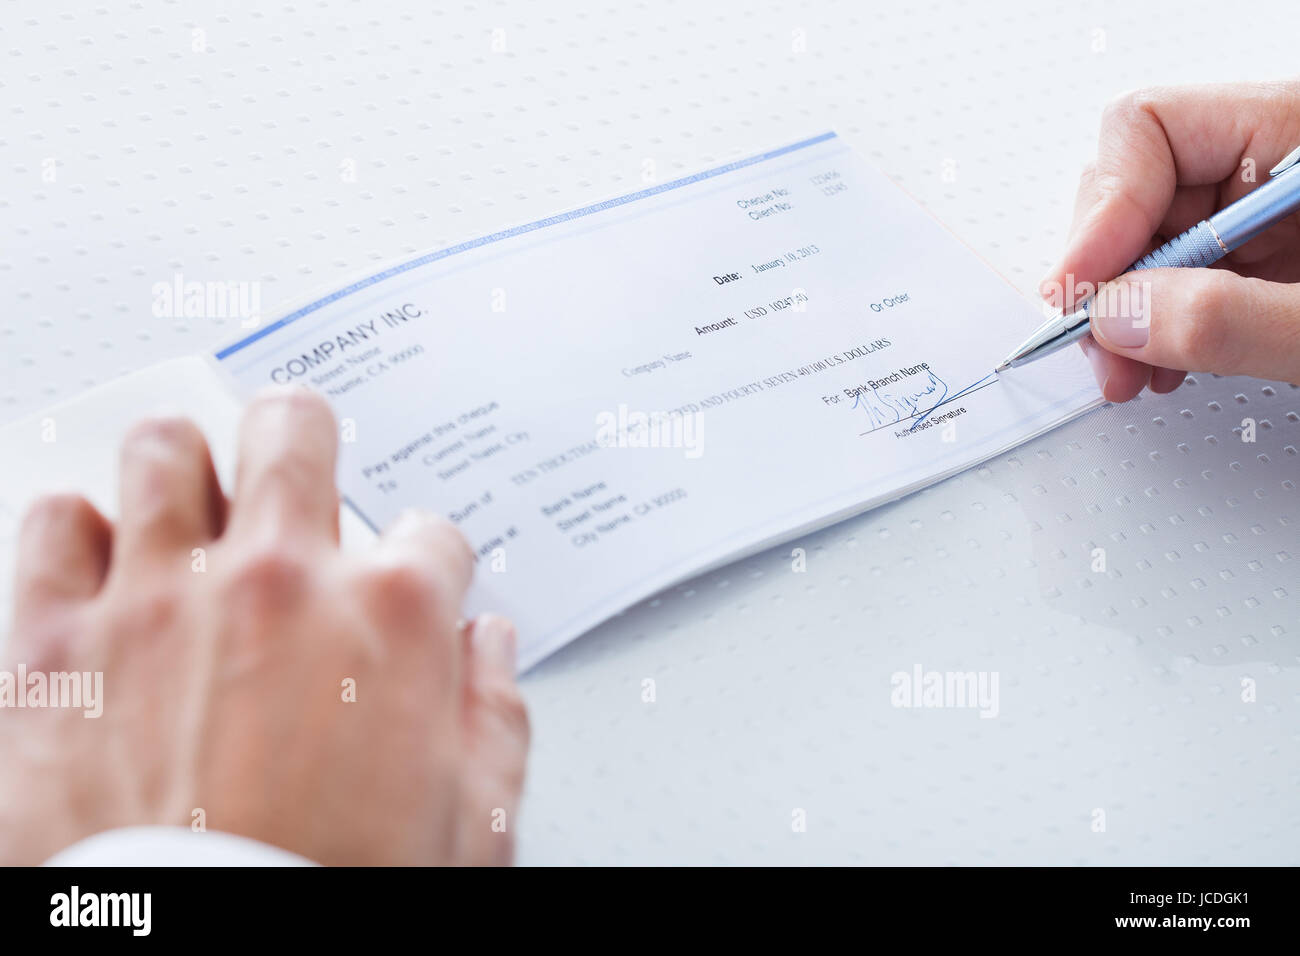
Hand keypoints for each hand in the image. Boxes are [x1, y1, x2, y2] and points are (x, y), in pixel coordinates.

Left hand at [0, 388, 528, 864]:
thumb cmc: (336, 896)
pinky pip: (55, 526)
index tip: (412, 590)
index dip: (428, 563)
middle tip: (296, 459)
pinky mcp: (56, 645)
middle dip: (305, 435)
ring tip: (192, 493)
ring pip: (164, 449)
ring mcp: (160, 600)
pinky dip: (77, 531)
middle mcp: (278, 581)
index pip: (432, 532)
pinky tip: (102, 558)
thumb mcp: (471, 826)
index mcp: (392, 617)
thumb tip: (487, 650)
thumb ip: (493, 716)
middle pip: (295, 431)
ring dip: (186, 464)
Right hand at [1042, 81, 1299, 400]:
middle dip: (1105, 277)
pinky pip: (1176, 279)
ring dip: (1121, 313)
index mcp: (1297, 133)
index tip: (1081, 290)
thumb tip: (1122, 318)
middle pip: (1134, 189)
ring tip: (1129, 371)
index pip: (1151, 129)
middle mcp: (1272, 164)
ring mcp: (1265, 215)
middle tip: (1101, 344)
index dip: (1101, 212)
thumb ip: (1230, 317)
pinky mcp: (1267, 262)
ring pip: (1144, 242)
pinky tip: (1160, 363)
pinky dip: (1152, 327)